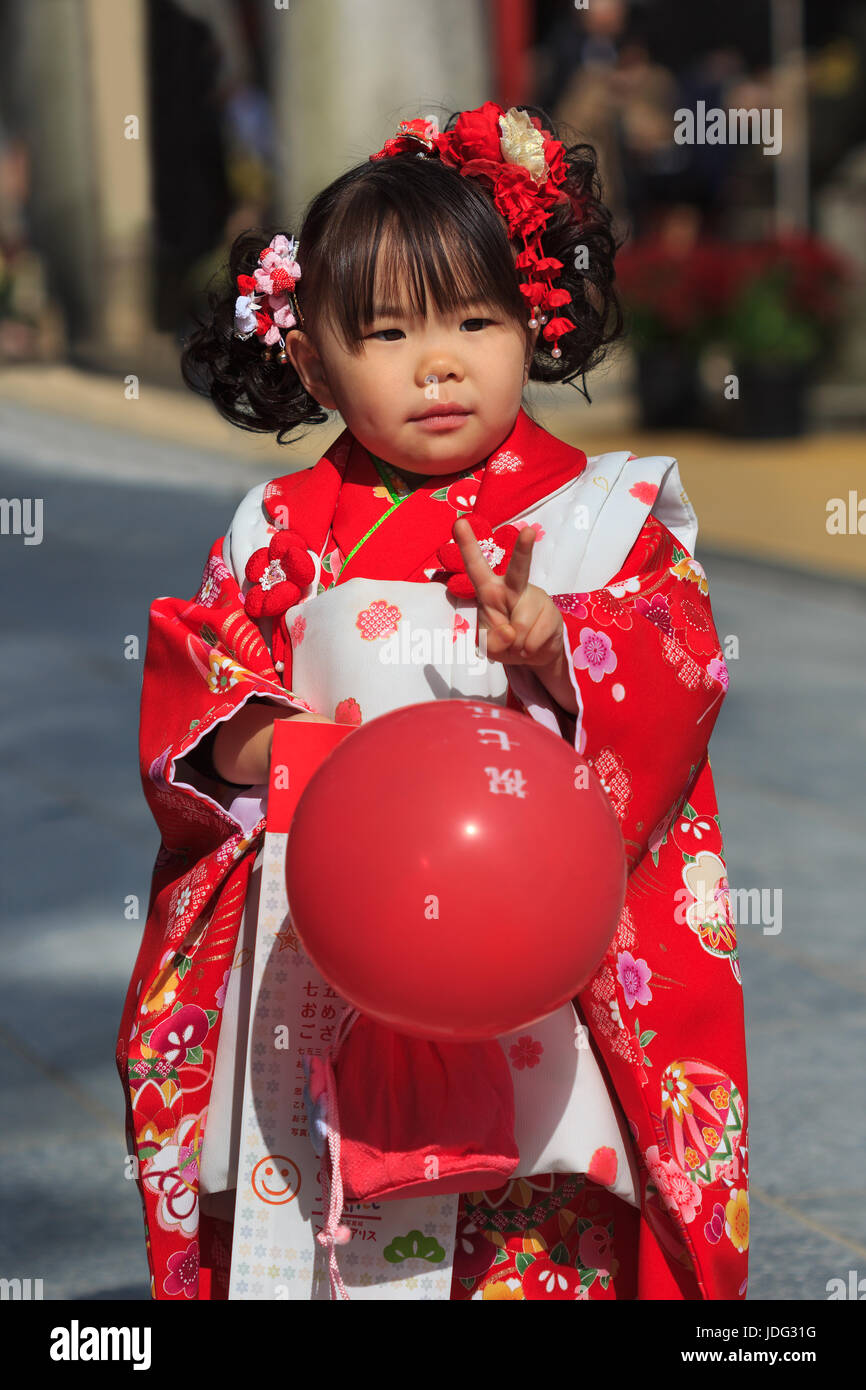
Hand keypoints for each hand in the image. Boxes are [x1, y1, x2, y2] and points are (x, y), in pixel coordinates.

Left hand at [452, 517, 577, 713]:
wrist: (534, 655)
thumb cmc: (505, 641)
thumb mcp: (489, 646)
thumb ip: (491, 641)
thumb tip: (511, 632)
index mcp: (490, 590)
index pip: (476, 566)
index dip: (467, 545)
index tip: (460, 523)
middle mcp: (514, 587)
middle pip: (518, 569)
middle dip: (524, 550)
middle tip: (528, 531)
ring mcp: (535, 599)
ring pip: (521, 626)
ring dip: (517, 645)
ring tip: (520, 643)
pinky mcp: (553, 613)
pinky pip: (535, 639)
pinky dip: (530, 650)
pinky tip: (533, 644)